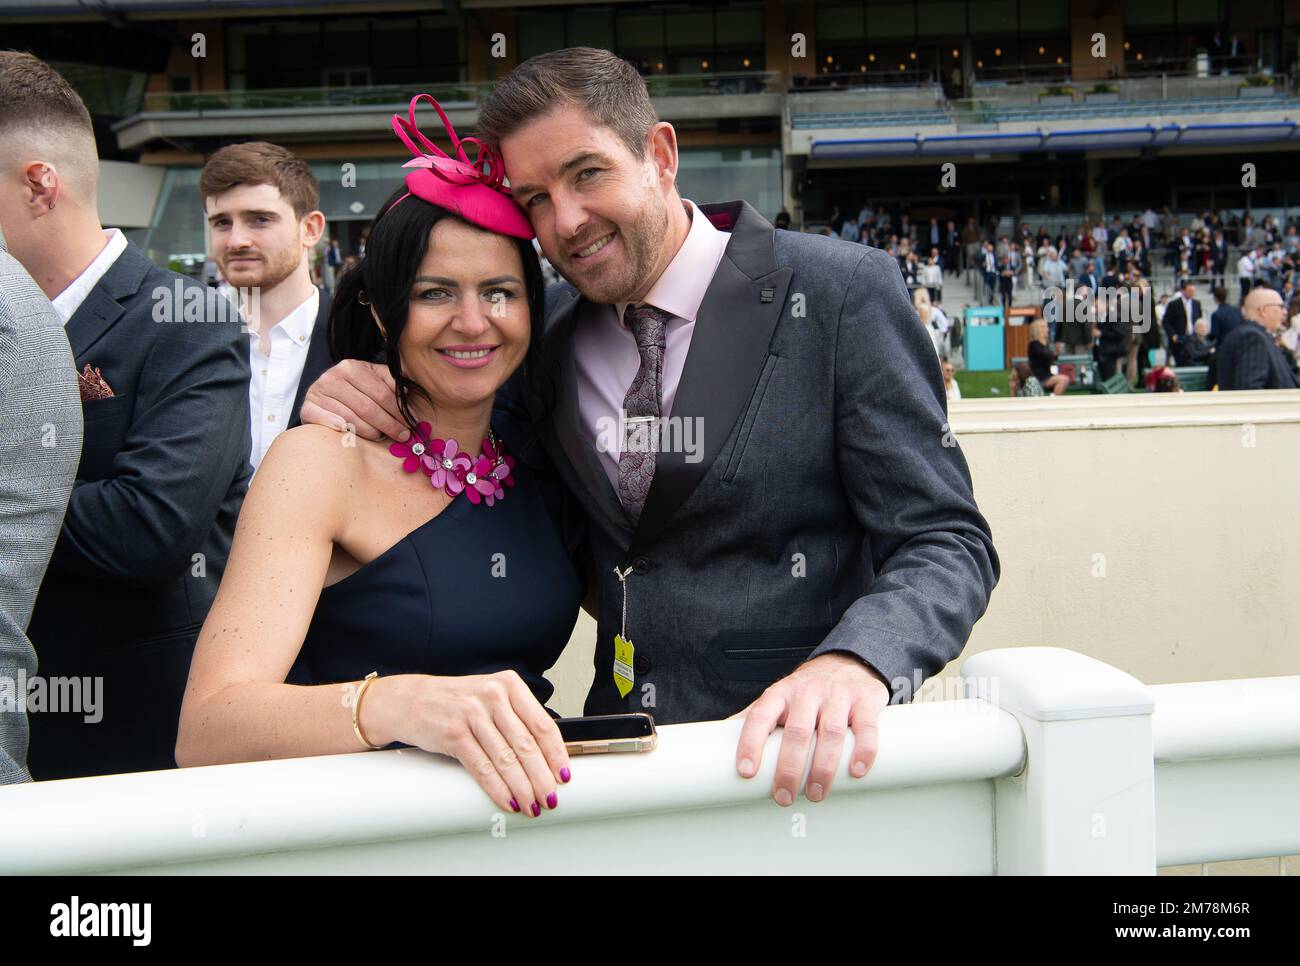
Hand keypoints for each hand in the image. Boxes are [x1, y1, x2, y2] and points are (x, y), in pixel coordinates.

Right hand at [299, 359, 408, 441]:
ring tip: (382, 437)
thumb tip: (405, 391)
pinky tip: (349, 433)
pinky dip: (337, 427)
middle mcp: (332, 377)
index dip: (399, 410)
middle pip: (367, 407)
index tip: (412, 422)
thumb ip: (389, 380)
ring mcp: (317, 392)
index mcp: (351, 367)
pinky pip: (323, 420)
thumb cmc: (354, 388)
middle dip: (389, 424)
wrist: (322, 394)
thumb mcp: (372, 377)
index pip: (381, 392)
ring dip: (370, 431)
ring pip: (350, 418)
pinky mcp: (306, 407)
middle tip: (403, 436)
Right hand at [367, 671, 569, 817]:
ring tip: (533, 804)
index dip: (556, 753)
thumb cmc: (455, 701)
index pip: (542, 723)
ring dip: (523, 788)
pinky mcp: (454, 734)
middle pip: (527, 745)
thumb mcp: (490, 697)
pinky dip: (498, 788)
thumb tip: (546, 755)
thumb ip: (516, 717)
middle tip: (551, 797)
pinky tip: (508, 800)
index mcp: (509, 685)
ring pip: (507, 759)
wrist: (410, 699)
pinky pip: (482, 767)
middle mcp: (493, 695)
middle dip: (542, 777)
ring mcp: (473, 714)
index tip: (564, 774)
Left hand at [730, 653, 889, 805]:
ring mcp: (837, 695)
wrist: (847, 662)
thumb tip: (717, 742)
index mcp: (780, 694)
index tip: (746, 772)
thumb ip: (754, 719)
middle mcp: (807, 692)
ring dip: (823, 767)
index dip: (751, 743)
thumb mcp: (777, 698)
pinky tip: (856, 771)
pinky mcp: (865, 700)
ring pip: (831, 733)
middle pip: (796, 731)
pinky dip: (864, 751)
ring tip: (815, 793)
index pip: (760, 716)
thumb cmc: (807, 690)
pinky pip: (866, 728)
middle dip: (789, 768)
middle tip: (783, 796)